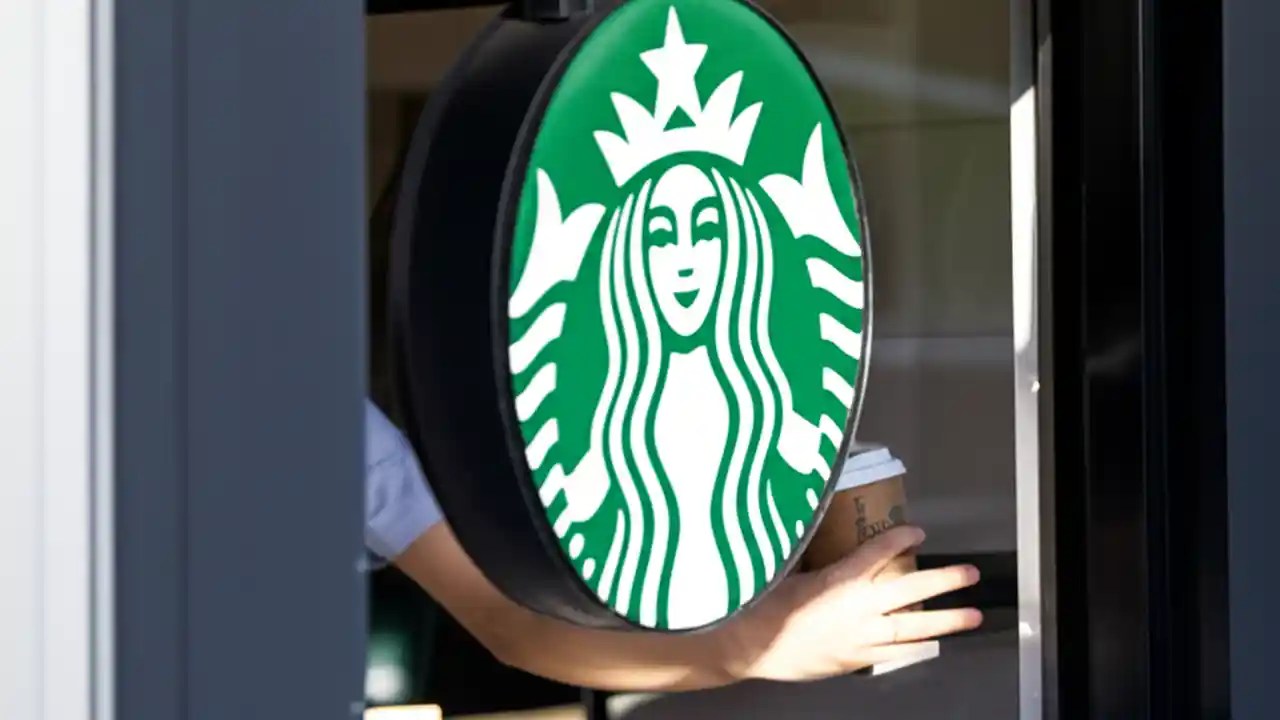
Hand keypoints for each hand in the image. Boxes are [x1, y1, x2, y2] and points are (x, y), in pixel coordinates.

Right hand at [726, 525, 980, 682]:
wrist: (750, 647)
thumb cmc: (762, 605)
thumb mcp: (786, 569)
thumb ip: (809, 552)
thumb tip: (814, 528)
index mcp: (839, 579)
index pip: (879, 550)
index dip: (901, 537)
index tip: (916, 531)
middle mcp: (857, 608)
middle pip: (910, 589)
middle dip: (943, 580)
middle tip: (968, 573)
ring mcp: (860, 637)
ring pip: (912, 627)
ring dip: (945, 621)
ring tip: (972, 616)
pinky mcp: (855, 659)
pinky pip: (894, 652)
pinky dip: (914, 645)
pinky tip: (932, 643)